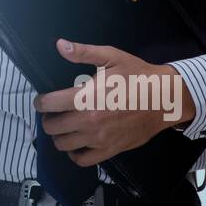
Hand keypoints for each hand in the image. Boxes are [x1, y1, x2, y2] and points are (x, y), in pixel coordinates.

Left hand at [32, 38, 194, 166]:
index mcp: (85, 97)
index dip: (40, 102)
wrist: (164, 98)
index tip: (42, 100)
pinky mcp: (110, 150)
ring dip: (59, 136)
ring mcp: (99, 138)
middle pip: (52, 127)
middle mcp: (88, 121)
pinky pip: (83, 160)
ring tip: (64, 126)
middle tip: (53, 113)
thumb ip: (83, 52)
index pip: (48, 104)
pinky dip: (75, 154)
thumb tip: (61, 45)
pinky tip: (77, 143)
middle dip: (48, 119)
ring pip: (63, 145)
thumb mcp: (111, 57)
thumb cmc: (137, 76)